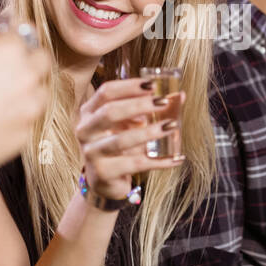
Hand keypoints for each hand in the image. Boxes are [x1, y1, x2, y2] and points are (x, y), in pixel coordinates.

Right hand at [0, 26, 51, 175]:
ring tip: (2, 93)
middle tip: (5, 66)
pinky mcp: (26, 134)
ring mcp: (30, 108)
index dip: (11, 34)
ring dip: (28, 88)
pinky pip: (29, 118)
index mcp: (7, 51)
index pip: (23, 32)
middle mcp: (26, 77)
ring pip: (41, 91)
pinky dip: (18, 116)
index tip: (3, 37)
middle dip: (27, 60)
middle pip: (40, 60)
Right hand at [76, 78, 185, 201]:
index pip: (106, 92)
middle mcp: (85, 131)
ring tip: (171, 126)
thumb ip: (147, 110)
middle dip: (139, 105)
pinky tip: (176, 158)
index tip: (152, 85)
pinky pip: (136, 165)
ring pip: (122, 140)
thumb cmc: (118, 145)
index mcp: (89, 112)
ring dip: (150, 132)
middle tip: (164, 102)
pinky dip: (159, 161)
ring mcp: (92, 153)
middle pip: (110, 112)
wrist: (104, 180)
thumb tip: (179, 96)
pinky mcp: (104, 173)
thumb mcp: (127, 125)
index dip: (129, 86)